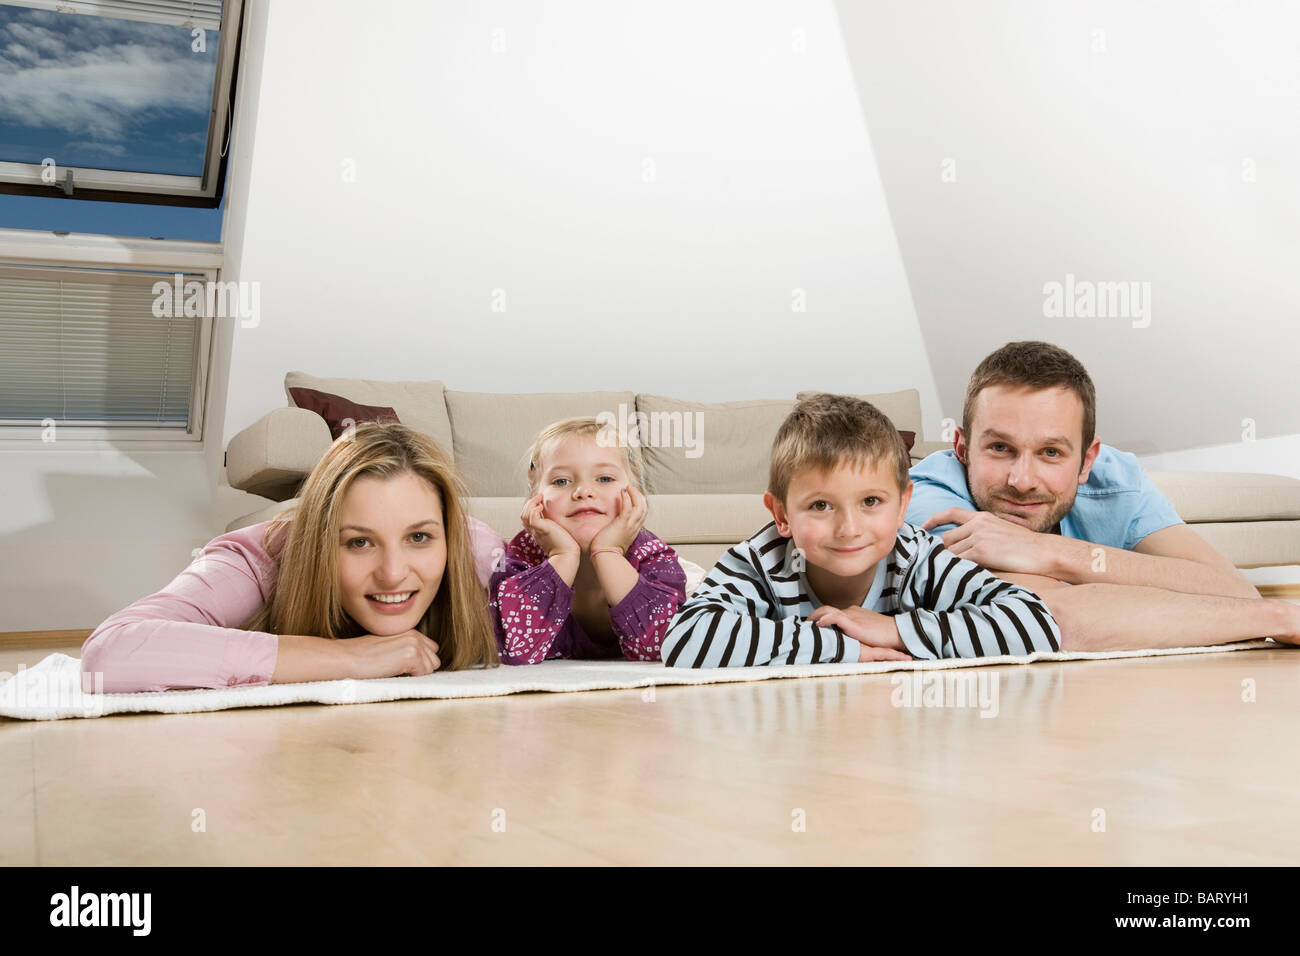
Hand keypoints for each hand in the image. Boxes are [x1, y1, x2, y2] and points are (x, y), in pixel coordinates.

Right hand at [341, 629, 440, 678]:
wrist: (346, 658)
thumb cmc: (361, 656)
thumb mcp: (387, 646)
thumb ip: (405, 649)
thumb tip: (421, 664)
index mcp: (409, 631)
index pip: (431, 650)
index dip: (420, 662)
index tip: (404, 667)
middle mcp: (414, 635)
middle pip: (434, 661)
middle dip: (420, 669)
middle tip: (397, 670)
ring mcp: (414, 644)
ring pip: (430, 669)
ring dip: (415, 675)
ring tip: (394, 671)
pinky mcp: (412, 656)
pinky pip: (423, 675)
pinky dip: (410, 679)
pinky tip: (393, 673)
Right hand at [521, 492, 579, 559]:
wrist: (567, 555)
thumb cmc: (565, 547)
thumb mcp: (556, 533)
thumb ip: (553, 526)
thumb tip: (558, 518)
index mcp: (537, 532)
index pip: (527, 519)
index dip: (530, 509)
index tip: (539, 502)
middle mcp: (535, 531)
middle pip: (523, 515)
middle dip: (529, 504)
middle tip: (539, 497)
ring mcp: (537, 530)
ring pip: (525, 515)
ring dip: (531, 503)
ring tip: (540, 498)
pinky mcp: (542, 529)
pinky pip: (532, 517)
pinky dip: (534, 509)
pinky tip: (541, 506)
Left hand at [589, 485, 647, 555]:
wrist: (606, 556)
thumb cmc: (608, 549)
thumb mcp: (617, 538)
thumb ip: (618, 530)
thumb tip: (612, 524)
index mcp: (634, 531)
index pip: (642, 514)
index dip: (640, 503)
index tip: (634, 496)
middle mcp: (635, 527)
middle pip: (644, 508)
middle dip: (639, 496)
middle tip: (632, 489)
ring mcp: (630, 525)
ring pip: (639, 506)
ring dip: (635, 494)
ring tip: (629, 487)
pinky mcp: (623, 523)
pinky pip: (628, 507)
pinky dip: (627, 498)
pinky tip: (623, 492)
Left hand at [807, 605, 909, 656]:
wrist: (897, 632)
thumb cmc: (884, 635)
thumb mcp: (866, 633)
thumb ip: (854, 634)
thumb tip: (843, 642)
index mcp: (854, 613)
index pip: (832, 612)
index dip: (820, 617)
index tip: (811, 624)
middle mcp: (851, 611)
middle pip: (827, 609)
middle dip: (814, 615)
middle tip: (804, 624)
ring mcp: (853, 615)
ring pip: (828, 611)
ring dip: (815, 616)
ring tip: (807, 625)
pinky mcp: (855, 623)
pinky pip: (836, 617)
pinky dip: (825, 619)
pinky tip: (817, 625)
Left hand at [923, 507, 1054, 574]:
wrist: (1045, 551)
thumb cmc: (1027, 546)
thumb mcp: (1002, 531)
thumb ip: (983, 533)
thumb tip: (968, 544)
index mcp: (982, 517)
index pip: (951, 513)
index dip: (934, 520)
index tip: (923, 527)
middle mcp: (978, 524)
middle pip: (947, 539)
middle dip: (945, 552)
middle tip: (946, 566)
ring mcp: (978, 537)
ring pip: (951, 552)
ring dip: (951, 564)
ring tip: (956, 575)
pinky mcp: (981, 551)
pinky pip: (960, 562)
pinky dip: (958, 570)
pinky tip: (962, 577)